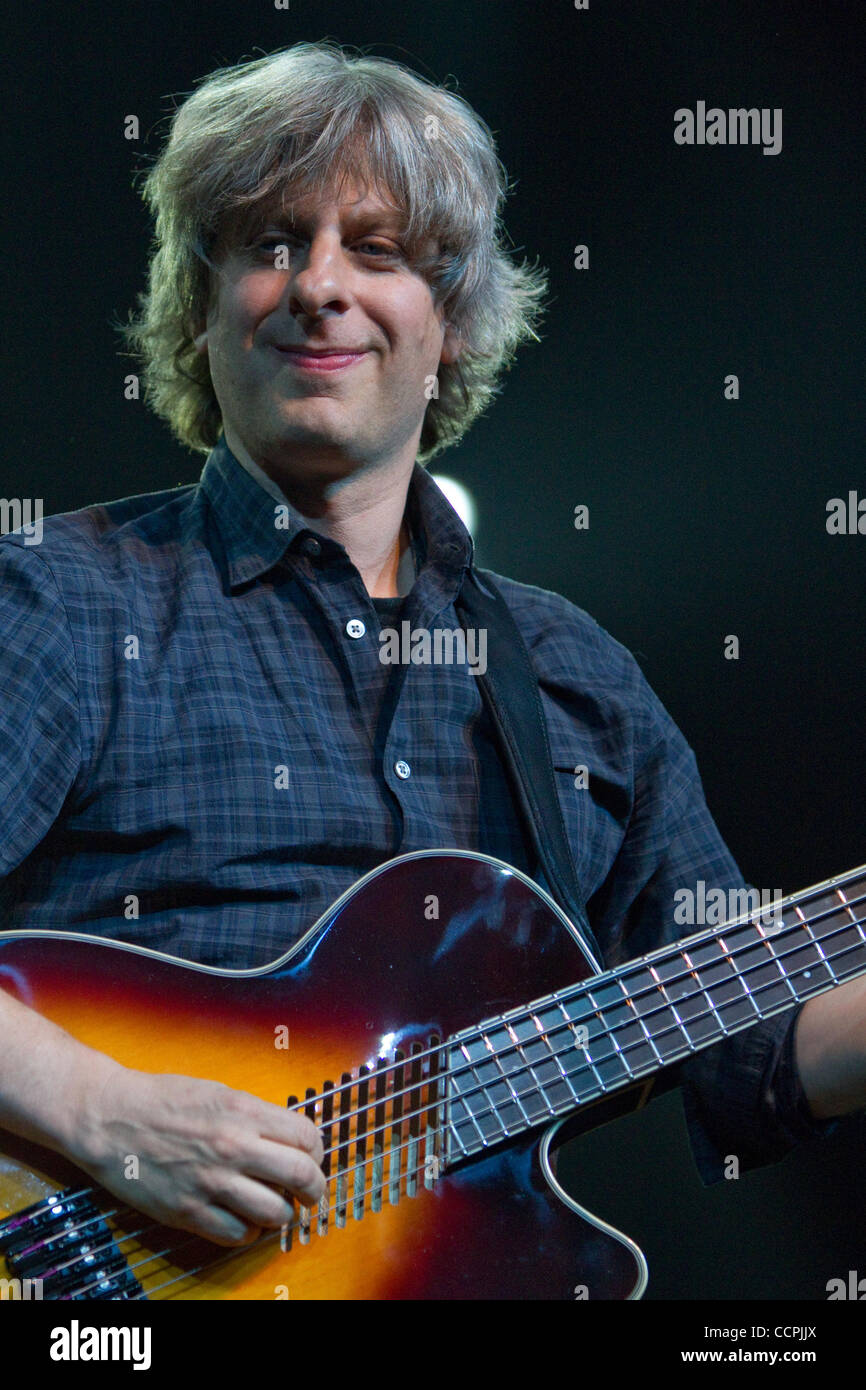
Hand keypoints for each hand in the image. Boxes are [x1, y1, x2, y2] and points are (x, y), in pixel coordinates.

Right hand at [70, 1061, 325, 1246]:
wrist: (109, 1117)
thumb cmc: (162, 1099)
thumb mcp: (219, 1092)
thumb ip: (256, 1116)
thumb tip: (291, 1139)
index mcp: (244, 1111)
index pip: (307, 1138)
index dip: (316, 1152)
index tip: (311, 1158)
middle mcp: (233, 1146)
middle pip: (302, 1176)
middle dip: (314, 1189)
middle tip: (310, 1193)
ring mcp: (211, 1182)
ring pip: (275, 1213)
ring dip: (282, 1214)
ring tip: (276, 1209)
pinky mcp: (187, 1211)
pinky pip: (236, 1234)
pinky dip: (247, 1232)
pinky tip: (242, 1219)